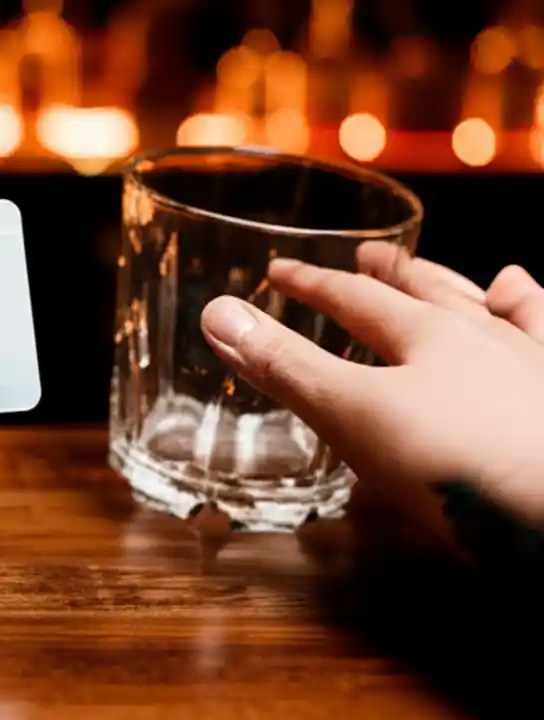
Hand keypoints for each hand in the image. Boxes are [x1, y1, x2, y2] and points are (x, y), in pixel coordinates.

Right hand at [199, 243, 543, 526]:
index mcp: (426, 337)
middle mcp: (487, 340)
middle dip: (394, 277)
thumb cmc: (455, 468)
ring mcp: (536, 372)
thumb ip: (286, 366)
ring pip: (505, 317)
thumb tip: (216, 312)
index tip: (279, 272)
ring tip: (489, 278)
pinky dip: (542, 327)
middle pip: (430, 295)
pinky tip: (536, 320)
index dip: (311, 285)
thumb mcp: (351, 416)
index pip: (355, 300)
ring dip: (481, 295)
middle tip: (370, 257)